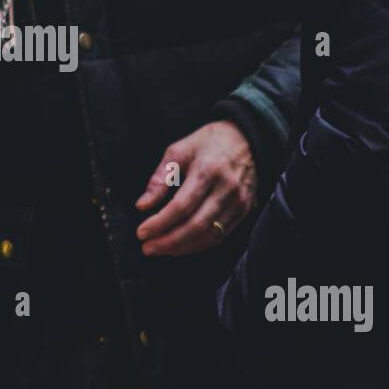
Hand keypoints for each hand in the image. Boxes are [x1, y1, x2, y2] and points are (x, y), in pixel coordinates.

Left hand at [135, 120, 256, 257]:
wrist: (247, 139)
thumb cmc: (209, 142)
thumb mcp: (179, 151)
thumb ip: (160, 179)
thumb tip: (142, 205)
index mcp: (208, 170)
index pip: (181, 206)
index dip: (160, 223)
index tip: (142, 232)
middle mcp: (226, 189)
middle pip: (196, 225)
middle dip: (169, 241)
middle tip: (148, 248)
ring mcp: (238, 202)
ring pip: (209, 235)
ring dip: (182, 247)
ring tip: (161, 250)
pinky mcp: (244, 210)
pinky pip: (220, 235)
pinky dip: (199, 245)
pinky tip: (181, 246)